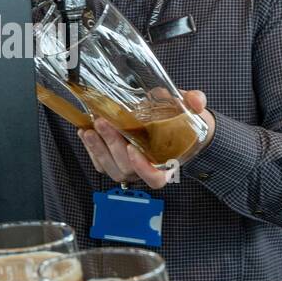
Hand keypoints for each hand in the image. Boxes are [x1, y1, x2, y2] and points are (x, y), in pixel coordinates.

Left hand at [78, 90, 215, 186]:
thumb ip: (195, 103)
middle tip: (104, 122)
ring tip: (90, 128)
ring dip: (98, 148)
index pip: (155, 179)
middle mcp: (147, 170)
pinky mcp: (116, 162)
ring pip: (111, 167)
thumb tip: (196, 101)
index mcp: (168, 164)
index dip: (142, 169)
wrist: (173, 125)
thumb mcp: (193, 110)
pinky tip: (85, 132)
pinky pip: (101, 163)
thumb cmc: (182, 122)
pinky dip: (92, 149)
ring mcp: (130, 168)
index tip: (133, 149)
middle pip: (126, 168)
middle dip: (112, 145)